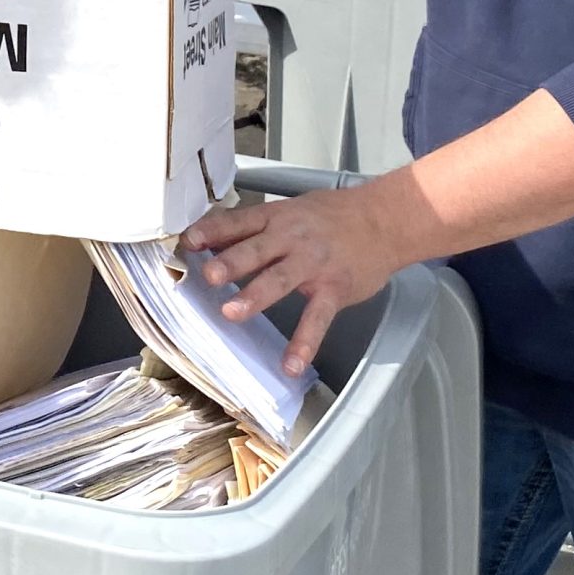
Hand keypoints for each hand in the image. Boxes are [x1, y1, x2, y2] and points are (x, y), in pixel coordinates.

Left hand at [181, 187, 409, 375]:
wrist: (385, 220)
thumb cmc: (333, 215)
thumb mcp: (290, 210)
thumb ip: (253, 228)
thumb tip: (211, 239)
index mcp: (277, 218)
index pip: (239, 221)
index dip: (213, 231)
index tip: (188, 241)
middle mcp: (292, 238)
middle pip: (257, 249)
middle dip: (232, 262)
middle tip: (208, 276)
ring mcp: (314, 264)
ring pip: (281, 279)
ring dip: (256, 295)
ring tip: (232, 313)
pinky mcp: (334, 289)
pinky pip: (317, 318)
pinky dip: (304, 343)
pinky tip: (290, 364)